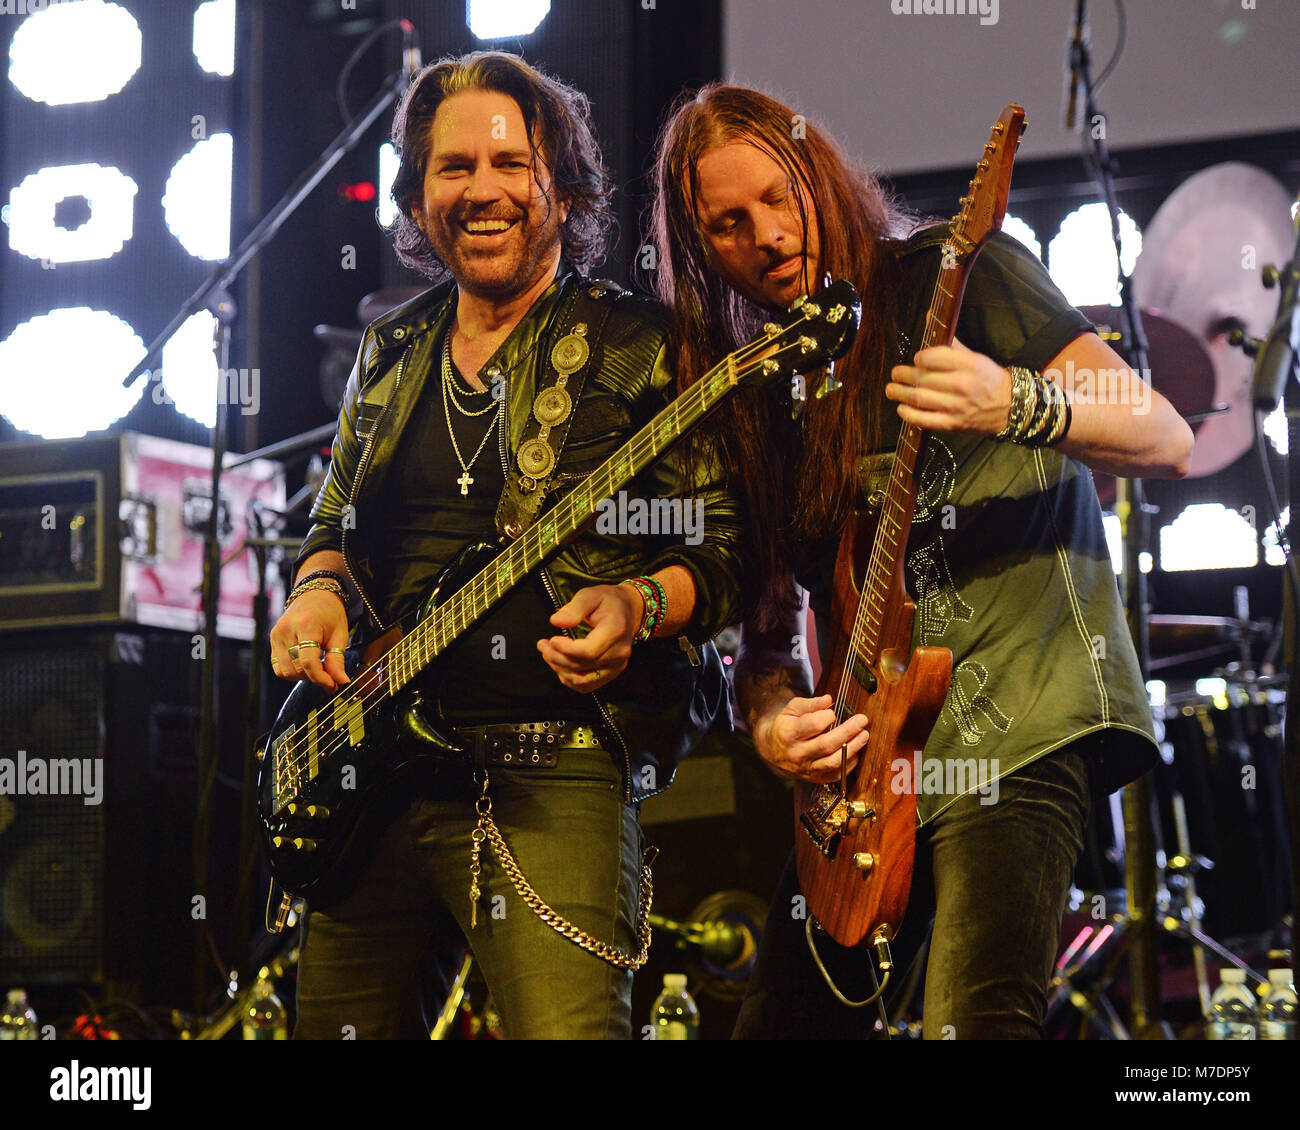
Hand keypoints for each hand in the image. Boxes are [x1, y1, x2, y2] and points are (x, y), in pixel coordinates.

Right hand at [269, 590, 349, 691]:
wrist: (315, 595)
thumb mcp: (339, 635)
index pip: (308, 662)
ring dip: (302, 676)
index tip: (333, 686)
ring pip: (285, 671)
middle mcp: (286, 630)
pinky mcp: (272, 638)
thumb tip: (341, 682)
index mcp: (306, 626)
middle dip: (314, 678)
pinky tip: (305, 664)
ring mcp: (276, 634)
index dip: (321, 678)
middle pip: (296, 669)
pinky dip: (292, 671)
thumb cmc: (329, 613)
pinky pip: (278, 665)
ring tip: (318, 669)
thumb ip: (337, 660)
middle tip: (329, 677)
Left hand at [538, 583, 641, 692]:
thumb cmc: (607, 601)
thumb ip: (574, 608)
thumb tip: (556, 621)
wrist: (629, 610)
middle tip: (543, 645)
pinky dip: (569, 679)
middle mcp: (618, 653)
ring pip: (582, 680)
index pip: (588, 651)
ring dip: (560, 670)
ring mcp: (616, 666)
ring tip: (548, 654)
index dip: (566, 649)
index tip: (552, 639)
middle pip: (582, 666)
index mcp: (615, 631)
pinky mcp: (612, 673)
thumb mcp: (590, 595)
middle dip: (556, 658)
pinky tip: (560, 665)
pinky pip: (587, 685)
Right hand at [751, 694, 867, 782]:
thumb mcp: (791, 710)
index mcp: (788, 734)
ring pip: (833, 762)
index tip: (832, 712)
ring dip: (853, 748)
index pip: (813, 725)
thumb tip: (829, 699)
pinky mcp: (815, 778)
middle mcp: (797, 754)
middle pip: (827, 744)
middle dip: (848, 731)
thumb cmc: (785, 726)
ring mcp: (806, 769)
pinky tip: (856, 750)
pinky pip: (836, 774)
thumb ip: (810, 704)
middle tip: (862, 720)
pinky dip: (849, 763)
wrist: (772, 751)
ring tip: (864, 735)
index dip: (827, 716)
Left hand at [885, 337, 1011, 436]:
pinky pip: (925, 420)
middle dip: (904, 375)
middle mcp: (962, 385)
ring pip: (920, 398)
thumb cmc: (988, 379)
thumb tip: (930, 316)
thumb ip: (950, 342)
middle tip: (895, 373)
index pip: (935, 357)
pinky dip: (909, 415)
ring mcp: (957, 406)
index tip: (915, 358)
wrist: (1009, 406)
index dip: (920, 357)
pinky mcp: (953, 424)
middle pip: (924, 378)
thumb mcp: (974, 356)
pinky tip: (901, 409)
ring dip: (901, 393)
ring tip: (891, 389)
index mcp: (969, 364)